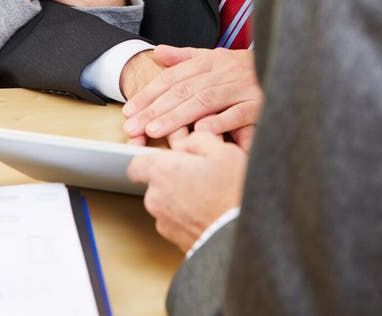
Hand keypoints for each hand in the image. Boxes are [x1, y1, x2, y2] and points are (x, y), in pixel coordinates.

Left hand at [123, 46, 262, 150]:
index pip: (173, 77)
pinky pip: (237, 114)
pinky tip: (199, 132)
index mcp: (211, 60)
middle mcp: (224, 71)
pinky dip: (219, 122)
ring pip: (204, 101)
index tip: (129, 110)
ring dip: (177, 116)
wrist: (288, 66)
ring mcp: (242, 87)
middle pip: (183, 89)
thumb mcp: (216, 58)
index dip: (150, 93)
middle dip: (155, 109)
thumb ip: (186, 57)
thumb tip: (158, 52)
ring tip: (154, 131)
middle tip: (132, 126)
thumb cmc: (247, 69)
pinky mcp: (259, 104)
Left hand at [127, 132, 246, 252]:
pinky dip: (187, 216)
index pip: (137, 163)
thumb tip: (184, 143)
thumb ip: (196, 139)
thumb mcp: (221, 150)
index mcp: (162, 171)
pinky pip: (176, 221)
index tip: (167, 159)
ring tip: (209, 194)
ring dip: (181, 197)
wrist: (244, 234)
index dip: (151, 159)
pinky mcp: (175, 241)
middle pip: (155, 182)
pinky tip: (209, 210)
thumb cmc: (233, 192)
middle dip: (173, 177)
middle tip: (200, 174)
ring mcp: (164, 222)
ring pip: (166, 202)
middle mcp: (156, 198)